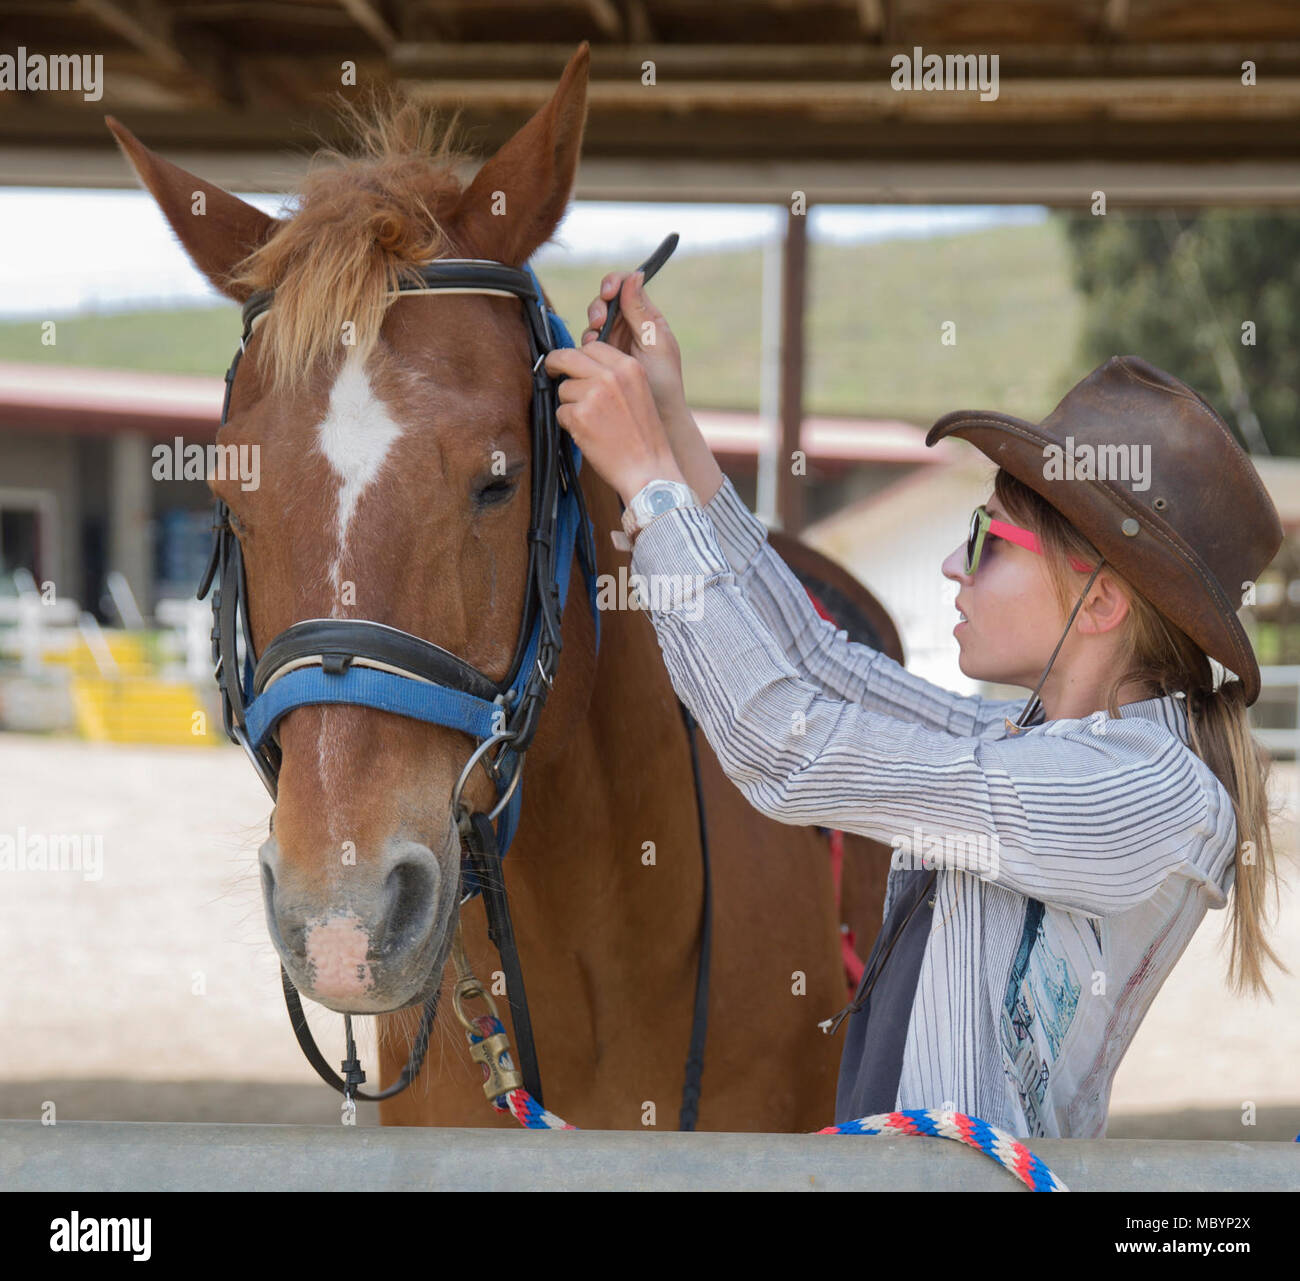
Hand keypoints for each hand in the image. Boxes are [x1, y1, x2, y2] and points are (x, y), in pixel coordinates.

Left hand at [544, 340, 687, 504]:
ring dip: (569, 404)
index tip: (570, 362)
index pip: (592, 346)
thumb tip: (580, 364)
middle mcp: (611, 376)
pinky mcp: (580, 416)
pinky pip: (561, 412)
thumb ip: (615, 375)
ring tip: (591, 422)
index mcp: (629, 367)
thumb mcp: (639, 393)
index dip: (578, 355)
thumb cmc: (644, 437)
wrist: (648, 469)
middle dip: (555, 363)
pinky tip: (587, 435)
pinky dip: (568, 424)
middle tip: (551, 371)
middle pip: (568, 357)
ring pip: (563, 389)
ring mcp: (594, 395)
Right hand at [582, 270, 687, 425]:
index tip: (609, 292)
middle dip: (598, 306)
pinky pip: (587, 345)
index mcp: (645, 316)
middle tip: (599, 321)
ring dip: (591, 325)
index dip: (613, 284)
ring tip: (595, 339)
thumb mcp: (655, 342)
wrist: (656, 415)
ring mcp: (613, 342)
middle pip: (605, 301)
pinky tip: (590, 351)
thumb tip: (635, 275)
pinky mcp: (601, 359)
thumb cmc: (663, 380)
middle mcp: (628, 325)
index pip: (626, 287)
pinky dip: (586, 345)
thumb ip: (641, 311)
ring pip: (594, 322)